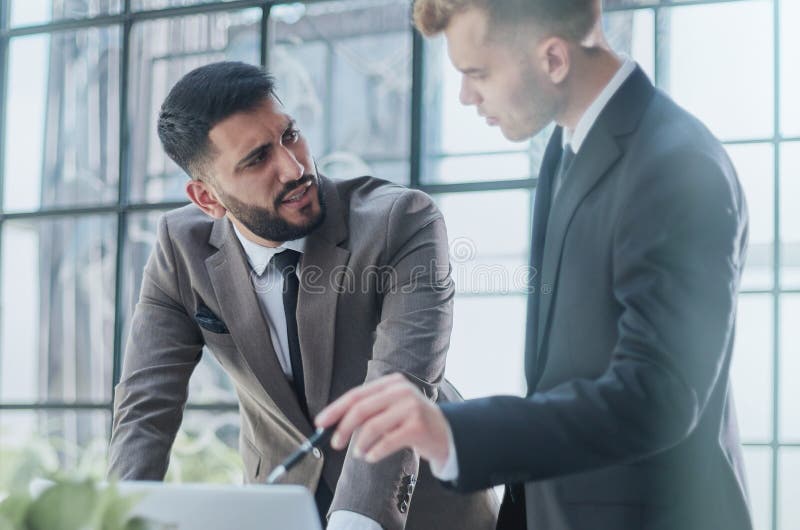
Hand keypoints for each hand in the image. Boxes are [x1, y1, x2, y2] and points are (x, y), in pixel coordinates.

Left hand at [315, 373, 450, 467]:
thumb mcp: (391, 408)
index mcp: (391, 383)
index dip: (336, 409)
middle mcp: (401, 391)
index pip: (356, 394)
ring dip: (360, 444)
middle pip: (361, 409)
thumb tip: (336, 424)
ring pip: (372, 426)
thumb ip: (369, 411)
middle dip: (343, 428)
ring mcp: (411, 407)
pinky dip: (375, 452)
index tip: (321, 422)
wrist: (447, 433)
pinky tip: (372, 456)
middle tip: (335, 443)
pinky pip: (387, 441)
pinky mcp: (417, 426)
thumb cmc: (412, 422)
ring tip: (359, 453)